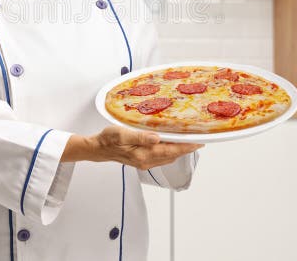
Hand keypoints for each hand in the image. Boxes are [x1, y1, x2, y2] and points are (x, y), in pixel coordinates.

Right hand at [87, 126, 202, 169]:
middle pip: (172, 156)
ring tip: (188, 141)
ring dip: (179, 151)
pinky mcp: (142, 160)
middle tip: (199, 140)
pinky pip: (161, 157)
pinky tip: (171, 144)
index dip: (186, 147)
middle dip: (186, 149)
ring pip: (168, 157)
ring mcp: (144, 162)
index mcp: (143, 154)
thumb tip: (156, 138)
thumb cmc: (108, 139)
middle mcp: (146, 161)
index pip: (170, 151)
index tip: (198, 142)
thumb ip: (140, 137)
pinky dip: (170, 151)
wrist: (98, 149)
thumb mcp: (122, 134)